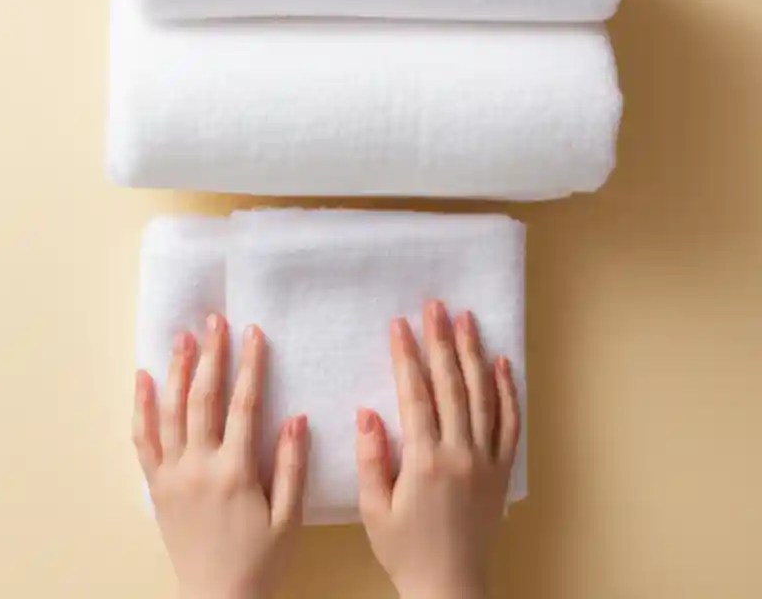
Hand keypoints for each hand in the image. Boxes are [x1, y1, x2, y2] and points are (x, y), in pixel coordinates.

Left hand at [133, 315, 308, 598]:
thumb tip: (294, 417)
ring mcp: (172, 474)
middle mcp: (198, 466)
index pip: (243, 405)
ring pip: (169, 411)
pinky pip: (142, 439)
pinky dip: (141, 407)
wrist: (217, 597)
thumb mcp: (289, 518)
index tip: (252, 333)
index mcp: (235, 471)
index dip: (249, 365)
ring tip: (181, 337)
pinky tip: (144, 378)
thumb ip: (291, 466)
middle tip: (213, 320)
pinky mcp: (156, 485)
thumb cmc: (260, 561)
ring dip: (176, 370)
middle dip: (210, 355)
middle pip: (202, 398)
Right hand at [356, 301, 520, 598]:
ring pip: (483, 397)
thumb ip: (371, 459)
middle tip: (435, 306)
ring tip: (467, 320)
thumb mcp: (373, 509)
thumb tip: (368, 413)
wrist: (449, 586)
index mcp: (425, 461)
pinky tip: (501, 364)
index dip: (407, 356)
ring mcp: (486, 461)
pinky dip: (507, 391)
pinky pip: (509, 424)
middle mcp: (461, 454)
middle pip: (452, 386)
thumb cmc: (405, 551)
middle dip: (442, 342)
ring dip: (474, 355)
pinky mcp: (501, 472)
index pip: (416, 395)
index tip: (400, 325)